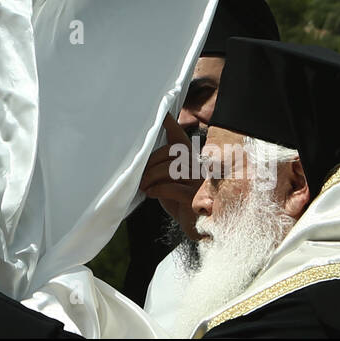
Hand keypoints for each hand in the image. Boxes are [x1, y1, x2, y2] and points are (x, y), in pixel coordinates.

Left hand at [141, 114, 202, 238]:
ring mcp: (199, 181)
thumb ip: (162, 169)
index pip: (179, 138)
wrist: (196, 227)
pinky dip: (158, 189)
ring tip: (143, 186)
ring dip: (151, 177)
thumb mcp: (169, 183)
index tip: (161, 113)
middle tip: (140, 178)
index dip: (170, 124)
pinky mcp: (197, 197)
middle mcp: (198, 167)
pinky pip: (173, 188)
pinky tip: (150, 194)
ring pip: (171, 169)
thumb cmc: (180, 203)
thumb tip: (140, 161)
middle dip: (151, 163)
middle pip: (171, 153)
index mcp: (190, 160)